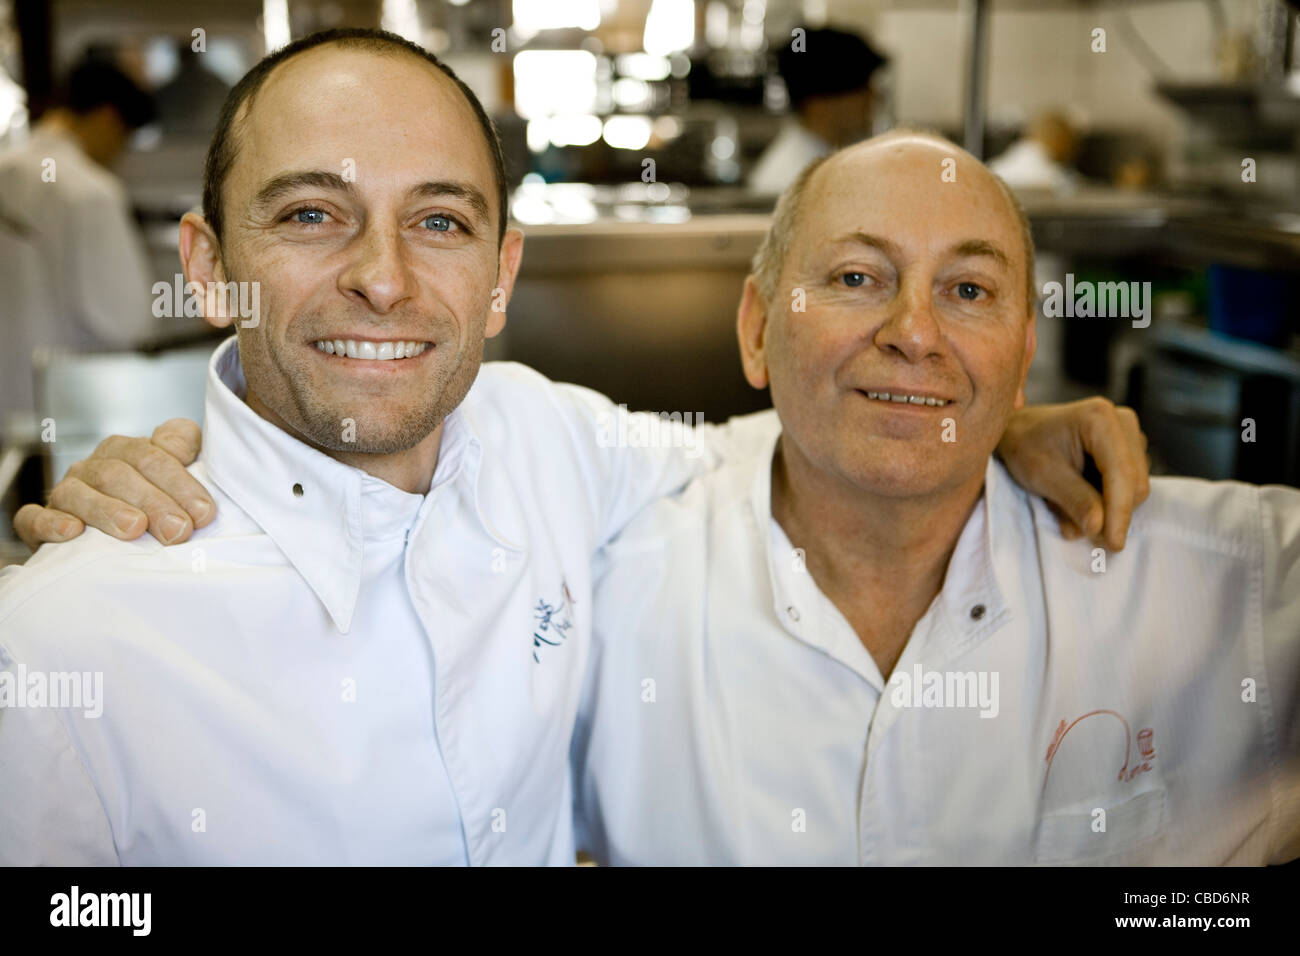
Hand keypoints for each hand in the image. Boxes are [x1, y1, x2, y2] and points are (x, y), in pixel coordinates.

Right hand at [13, 419, 211, 549]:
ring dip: (108, 510)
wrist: (111, 540)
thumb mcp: (180, 479)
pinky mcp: (38, 521)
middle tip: (179, 530)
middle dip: (155, 502)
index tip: (204, 513)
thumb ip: (190, 456)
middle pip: (122, 474)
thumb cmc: (157, 506)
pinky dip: (51, 523)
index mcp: (131, 450)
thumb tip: (190, 459)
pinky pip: (35, 518)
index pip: (155, 454)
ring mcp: (67, 491)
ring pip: (80, 492)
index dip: (181, 481)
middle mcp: (97, 465)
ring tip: (135, 529)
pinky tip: (72, 531)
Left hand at [998, 398, 1149, 550]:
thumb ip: (1074, 501)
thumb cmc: (1025, 447)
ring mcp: (1129, 436)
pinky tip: (1077, 496)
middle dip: (1109, 513)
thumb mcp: (1043, 476)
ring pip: (1133, 489)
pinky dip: (1103, 501)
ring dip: (1103, 508)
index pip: (1122, 473)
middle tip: (1072, 527)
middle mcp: (1123, 423)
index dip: (1119, 512)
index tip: (1113, 544)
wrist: (1019, 432)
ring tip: (1064, 503)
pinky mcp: (1129, 451)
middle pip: (1135, 484)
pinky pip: (1126, 488)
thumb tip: (1099, 528)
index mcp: (1100, 418)